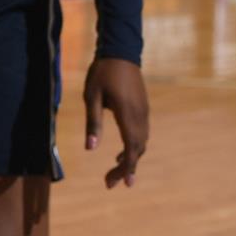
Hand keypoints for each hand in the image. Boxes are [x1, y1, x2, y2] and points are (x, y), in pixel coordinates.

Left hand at [83, 55, 149, 187]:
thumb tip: (91, 149)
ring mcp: (144, 112)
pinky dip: (133, 146)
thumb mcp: (91, 97)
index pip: (131, 147)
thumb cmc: (102, 73)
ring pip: (141, 142)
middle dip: (126, 168)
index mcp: (127, 114)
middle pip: (137, 149)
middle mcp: (140, 116)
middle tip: (109, 183)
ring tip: (113, 172)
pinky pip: (141, 133)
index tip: (124, 184)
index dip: (128, 167)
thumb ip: (92, 123)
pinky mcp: (143, 108)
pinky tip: (121, 153)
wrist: (121, 52)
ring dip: (130, 158)